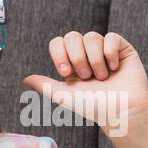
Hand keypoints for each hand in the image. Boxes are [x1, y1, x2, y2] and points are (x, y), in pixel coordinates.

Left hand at [22, 31, 147, 136]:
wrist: (120, 111)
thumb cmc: (92, 106)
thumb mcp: (63, 95)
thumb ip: (44, 85)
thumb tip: (25, 79)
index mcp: (71, 63)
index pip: (58, 43)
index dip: (59, 53)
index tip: (65, 72)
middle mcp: (86, 54)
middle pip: (72, 36)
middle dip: (77, 57)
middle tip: (85, 76)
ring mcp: (104, 50)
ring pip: (91, 36)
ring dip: (94, 59)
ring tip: (101, 77)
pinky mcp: (122, 49)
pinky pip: (111, 37)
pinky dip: (110, 53)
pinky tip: (114, 68)